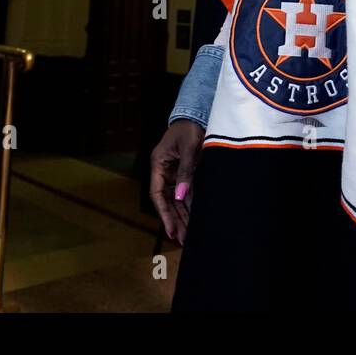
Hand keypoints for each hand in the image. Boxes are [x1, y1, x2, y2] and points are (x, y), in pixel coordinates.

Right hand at [149, 121, 203, 243]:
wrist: (198, 114)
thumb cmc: (190, 128)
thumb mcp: (189, 148)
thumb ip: (186, 172)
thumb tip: (181, 196)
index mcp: (158, 164)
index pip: (157, 194)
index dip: (163, 213)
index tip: (171, 230)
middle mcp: (164, 171)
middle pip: (167, 201)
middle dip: (174, 220)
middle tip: (181, 240)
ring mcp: (174, 173)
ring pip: (177, 200)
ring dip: (182, 216)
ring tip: (187, 236)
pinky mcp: (185, 173)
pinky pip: (186, 193)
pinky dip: (189, 206)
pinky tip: (194, 219)